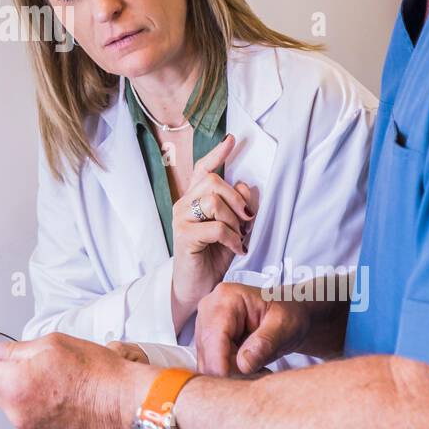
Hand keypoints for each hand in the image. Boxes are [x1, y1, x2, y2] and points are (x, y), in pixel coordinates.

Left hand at [0, 333, 155, 428]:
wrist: (128, 404)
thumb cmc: (99, 374)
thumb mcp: (52, 344)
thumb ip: (12, 348)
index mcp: (16, 384)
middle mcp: (18, 412)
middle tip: (20, 358)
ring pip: (9, 404)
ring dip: (18, 389)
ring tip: (51, 377)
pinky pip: (26, 418)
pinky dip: (32, 405)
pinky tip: (56, 394)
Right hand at [171, 134, 255, 319]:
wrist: (196, 289)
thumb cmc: (211, 258)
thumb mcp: (232, 229)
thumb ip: (237, 208)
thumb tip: (245, 185)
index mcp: (193, 200)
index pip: (202, 169)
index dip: (217, 153)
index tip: (232, 140)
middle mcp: (183, 205)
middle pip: (212, 181)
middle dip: (236, 198)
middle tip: (247, 218)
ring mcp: (181, 219)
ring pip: (213, 201)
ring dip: (234, 220)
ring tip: (239, 237)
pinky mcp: (183, 236)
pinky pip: (216, 227)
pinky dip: (233, 238)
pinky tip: (237, 249)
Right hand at [195, 281, 311, 376]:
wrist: (288, 315)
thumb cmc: (288, 314)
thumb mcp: (284, 326)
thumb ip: (264, 343)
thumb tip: (243, 365)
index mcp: (226, 298)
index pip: (214, 336)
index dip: (221, 364)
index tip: (237, 385)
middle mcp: (209, 308)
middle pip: (207, 351)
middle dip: (229, 371)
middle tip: (260, 374)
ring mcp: (205, 323)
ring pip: (207, 361)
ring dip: (231, 372)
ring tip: (258, 369)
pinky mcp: (206, 339)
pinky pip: (211, 364)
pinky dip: (229, 372)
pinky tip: (249, 368)